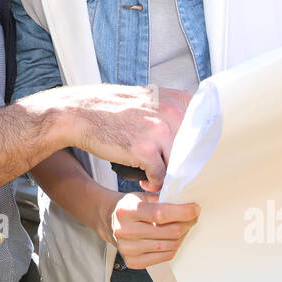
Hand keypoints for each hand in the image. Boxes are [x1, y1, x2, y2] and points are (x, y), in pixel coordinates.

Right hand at [60, 84, 190, 191]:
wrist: (79, 113)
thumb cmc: (110, 108)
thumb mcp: (146, 98)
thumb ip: (169, 110)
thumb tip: (188, 132)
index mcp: (175, 99)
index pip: (202, 128)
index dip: (196, 146)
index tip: (189, 156)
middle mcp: (172, 113)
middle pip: (191, 150)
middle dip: (181, 164)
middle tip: (172, 171)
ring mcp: (159, 131)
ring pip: (177, 165)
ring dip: (167, 175)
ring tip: (155, 177)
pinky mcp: (145, 150)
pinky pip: (160, 176)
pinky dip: (153, 183)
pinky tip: (145, 180)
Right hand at [100, 190, 200, 269]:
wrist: (109, 220)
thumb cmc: (129, 206)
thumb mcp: (141, 196)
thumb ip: (162, 199)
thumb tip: (188, 206)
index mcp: (126, 210)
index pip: (161, 214)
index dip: (183, 212)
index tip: (195, 209)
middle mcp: (124, 231)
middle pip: (169, 232)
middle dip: (187, 224)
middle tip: (192, 218)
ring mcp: (128, 249)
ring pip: (170, 246)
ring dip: (182, 236)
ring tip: (183, 227)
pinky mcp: (133, 262)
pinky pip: (165, 257)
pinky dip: (174, 247)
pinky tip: (173, 239)